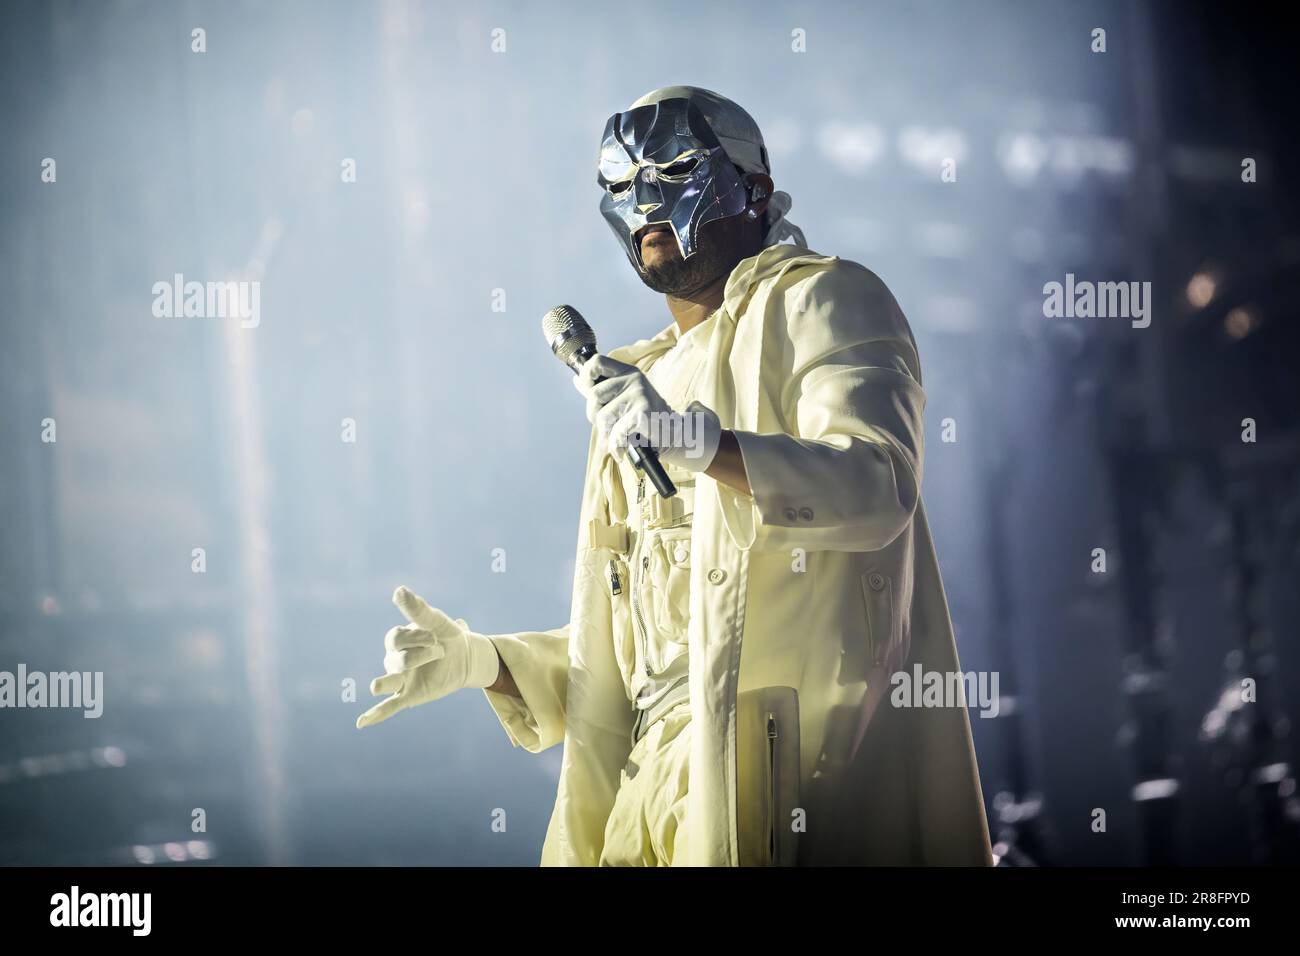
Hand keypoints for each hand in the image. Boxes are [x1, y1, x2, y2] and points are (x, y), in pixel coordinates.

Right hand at [355, 586, 500, 728]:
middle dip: (420, 655)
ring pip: (390, 680)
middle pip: (396, 659)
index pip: (395, 638)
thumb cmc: (448, 635)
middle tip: (440, 651)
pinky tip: (361, 723)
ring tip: (377, 686)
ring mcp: (400, 679)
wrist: (466, 657)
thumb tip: (398, 590)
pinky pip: (389, 706)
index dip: (416, 638)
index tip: (436, 636)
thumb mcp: (437, 622)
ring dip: (389, 681)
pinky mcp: (408, 696)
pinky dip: (375, 714)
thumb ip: (418, 610)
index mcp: (397, 639)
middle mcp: (393, 659)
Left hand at [573, 353, 720, 472]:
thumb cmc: (644, 417)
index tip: (588, 390)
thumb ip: (601, 388)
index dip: (586, 376)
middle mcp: (634, 379)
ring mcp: (640, 394)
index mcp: (627, 372)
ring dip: (606, 434)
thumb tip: (576, 380)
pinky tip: (622, 451)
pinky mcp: (643, 413)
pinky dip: (616, 446)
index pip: (596, 362)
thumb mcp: (623, 398)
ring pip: (602, 416)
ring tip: (618, 439)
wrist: (673, 435)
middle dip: (595, 416)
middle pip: (594, 395)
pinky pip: (616, 431)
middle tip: (609, 426)